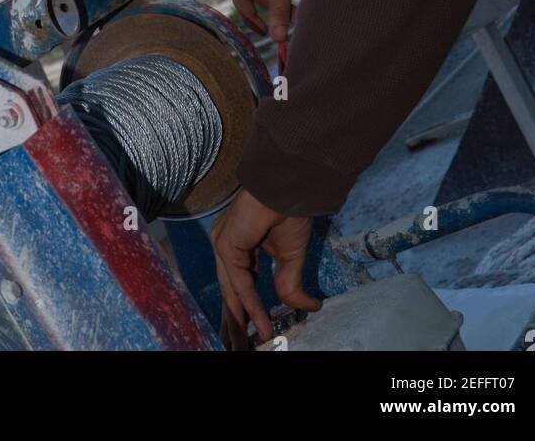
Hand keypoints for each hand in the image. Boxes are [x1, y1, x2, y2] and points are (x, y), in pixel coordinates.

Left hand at [211, 190, 320, 347]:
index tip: (254, 331)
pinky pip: (241, 284)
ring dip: (240, 322)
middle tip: (237, 347)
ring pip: (232, 292)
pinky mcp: (226, 246)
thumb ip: (290, 284)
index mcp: (240, 244)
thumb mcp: (291, 257)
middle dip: (234, 321)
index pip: (239, 283)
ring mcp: (224, 245)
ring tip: (246, 346)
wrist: (290, 188)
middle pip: (229, 291)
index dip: (245, 309)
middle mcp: (228, 245)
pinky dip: (252, 306)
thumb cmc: (291, 213)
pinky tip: (263, 324)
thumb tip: (310, 308)